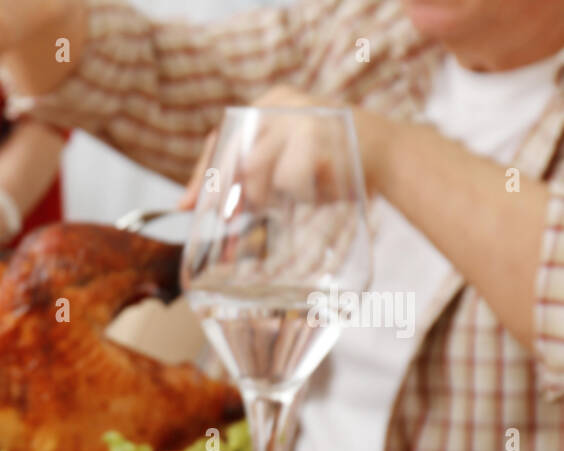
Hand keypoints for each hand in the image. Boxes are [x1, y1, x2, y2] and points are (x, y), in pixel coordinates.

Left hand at [178, 87, 371, 210]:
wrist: (389, 153)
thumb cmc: (328, 163)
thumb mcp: (283, 160)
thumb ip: (245, 174)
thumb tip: (191, 206)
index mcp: (268, 104)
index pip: (222, 140)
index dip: (202, 176)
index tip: (187, 206)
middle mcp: (282, 104)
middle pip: (234, 155)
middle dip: (225, 193)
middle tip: (226, 220)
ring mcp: (301, 116)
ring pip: (257, 168)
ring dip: (261, 196)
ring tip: (279, 203)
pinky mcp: (320, 136)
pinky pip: (289, 179)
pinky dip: (295, 193)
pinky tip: (313, 191)